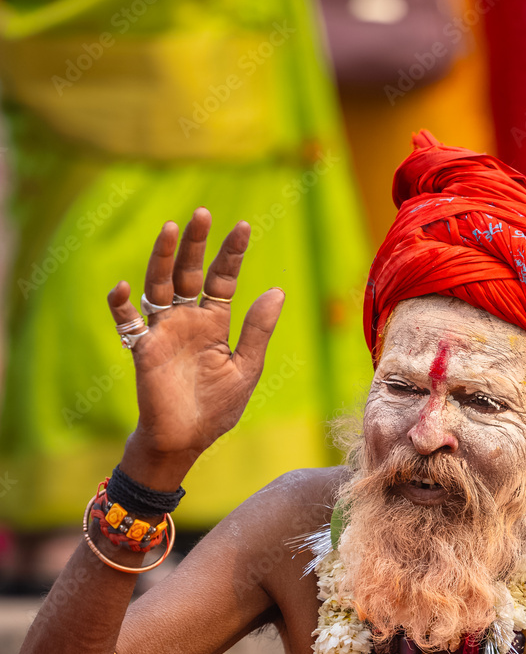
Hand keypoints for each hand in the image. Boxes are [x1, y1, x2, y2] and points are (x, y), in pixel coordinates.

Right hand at [108, 208, 283, 486]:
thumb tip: (277, 290)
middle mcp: (187, 320)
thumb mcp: (245, 367)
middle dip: (196, 244)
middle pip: (189, 272)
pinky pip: (127, 321)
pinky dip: (121, 304)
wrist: (186, 440)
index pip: (222, 280)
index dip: (231, 254)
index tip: (244, 227)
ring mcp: (163, 331)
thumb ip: (257, 330)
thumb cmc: (217, 408)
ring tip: (171, 229)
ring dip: (163, 258)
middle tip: (202, 213)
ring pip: (159, 285)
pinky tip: (123, 287)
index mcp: (214, 323)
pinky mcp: (142, 348)